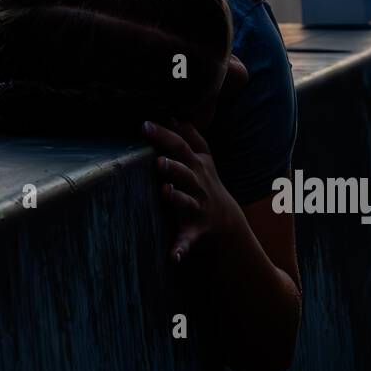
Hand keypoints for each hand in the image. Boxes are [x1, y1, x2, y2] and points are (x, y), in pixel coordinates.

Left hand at [142, 119, 242, 263]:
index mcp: (196, 165)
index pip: (180, 146)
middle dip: (173, 166)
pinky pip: (187, 240)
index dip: (163, 135)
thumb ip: (189, 135)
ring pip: (186, 203)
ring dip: (176, 198)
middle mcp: (198, 184)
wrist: (226, 220)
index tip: (145, 125)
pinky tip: (172, 257)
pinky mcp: (194, 230)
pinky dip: (180, 249)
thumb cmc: (206, 182)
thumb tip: (173, 113)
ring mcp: (197, 208)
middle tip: (158, 161)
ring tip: (165, 192)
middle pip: (185, 172)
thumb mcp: (203, 157)